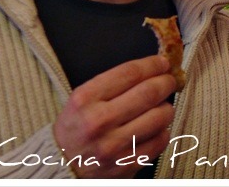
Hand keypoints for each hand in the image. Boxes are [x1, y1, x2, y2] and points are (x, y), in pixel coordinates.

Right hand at [51, 54, 178, 177]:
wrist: (59, 166)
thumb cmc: (75, 127)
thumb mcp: (81, 99)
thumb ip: (114, 83)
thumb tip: (153, 69)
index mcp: (85, 100)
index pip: (130, 73)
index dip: (153, 64)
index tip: (162, 63)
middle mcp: (98, 122)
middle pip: (149, 93)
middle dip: (166, 82)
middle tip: (169, 81)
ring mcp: (113, 146)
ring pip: (160, 117)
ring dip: (166, 108)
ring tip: (161, 107)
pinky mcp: (125, 165)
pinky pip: (160, 141)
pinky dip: (162, 131)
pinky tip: (154, 129)